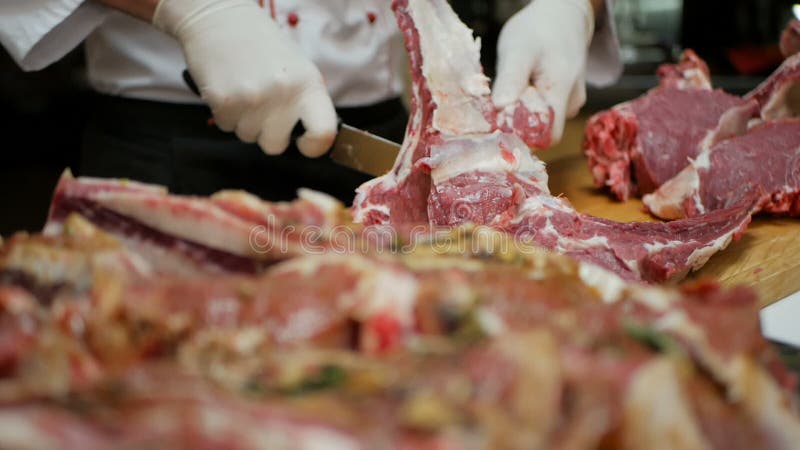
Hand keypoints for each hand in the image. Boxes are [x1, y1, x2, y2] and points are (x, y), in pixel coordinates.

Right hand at [153, 0, 336, 156]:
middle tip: (262, 106)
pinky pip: (225, 127)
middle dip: (267, 133)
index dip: (313, 147)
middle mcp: (284, 93)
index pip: (323, 134)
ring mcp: (253, 99)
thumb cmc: (261, 45)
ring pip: (247, 137)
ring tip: (243, 89)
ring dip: (243, 120)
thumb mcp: (297, 69)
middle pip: (275, 146)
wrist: (220, 17)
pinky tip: (228, 87)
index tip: (303, 142)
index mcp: (308, 84)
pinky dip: (225, 113)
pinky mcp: (224, 101)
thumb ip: (305, 103)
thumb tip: (310, 138)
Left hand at [492, 0, 594, 144]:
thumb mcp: (518, 50)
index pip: (546, 137)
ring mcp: (572, 100)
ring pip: (543, 120)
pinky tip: (524, 84)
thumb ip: (511, 79)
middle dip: (519, 122)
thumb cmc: (538, 30)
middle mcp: (572, 103)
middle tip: (502, 98)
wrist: (562, 14)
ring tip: (515, 84)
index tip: (500, 121)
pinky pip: (545, 109)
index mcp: (561, 93)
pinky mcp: (567, 97)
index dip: (522, 136)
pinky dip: (530, 102)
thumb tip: (500, 107)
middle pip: (543, 131)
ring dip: (523, 110)